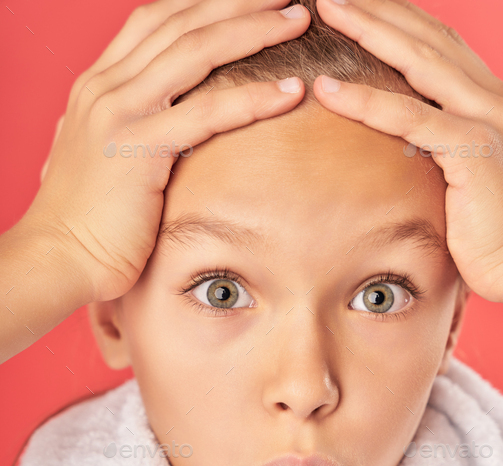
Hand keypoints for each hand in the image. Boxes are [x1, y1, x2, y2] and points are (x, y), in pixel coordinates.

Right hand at [24, 0, 308, 303]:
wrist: (57, 257)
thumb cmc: (87, 220)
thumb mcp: (101, 158)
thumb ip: (122, 129)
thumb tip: (150, 127)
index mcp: (98, 85)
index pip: (155, 21)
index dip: (203, 3)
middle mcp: (106, 87)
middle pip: (181, 23)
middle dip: (237, 2)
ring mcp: (119, 113)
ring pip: (196, 53)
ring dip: (252, 31)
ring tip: (297, 20)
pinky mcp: (138, 149)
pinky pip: (206, 114)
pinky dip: (252, 99)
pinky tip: (290, 92)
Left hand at [310, 0, 502, 305]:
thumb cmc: (494, 231)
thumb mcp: (468, 174)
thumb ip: (444, 145)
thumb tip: (406, 142)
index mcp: (494, 101)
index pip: (440, 44)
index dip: (399, 19)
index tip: (359, 4)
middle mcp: (494, 99)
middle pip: (428, 38)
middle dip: (379, 9)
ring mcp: (487, 119)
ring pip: (419, 62)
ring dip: (370, 31)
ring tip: (328, 10)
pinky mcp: (473, 150)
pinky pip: (410, 118)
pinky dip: (366, 101)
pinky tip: (328, 89)